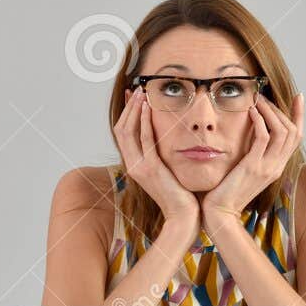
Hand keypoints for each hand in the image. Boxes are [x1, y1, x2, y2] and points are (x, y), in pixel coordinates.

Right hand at [114, 88, 198, 232]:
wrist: (184, 216)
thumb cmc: (182, 195)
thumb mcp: (167, 171)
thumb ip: (162, 156)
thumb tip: (166, 139)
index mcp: (135, 165)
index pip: (123, 134)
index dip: (126, 113)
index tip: (133, 96)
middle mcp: (133, 165)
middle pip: (121, 129)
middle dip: (128, 107)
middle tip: (136, 89)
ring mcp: (139, 167)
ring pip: (129, 131)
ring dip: (135, 109)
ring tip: (141, 92)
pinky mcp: (151, 168)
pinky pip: (145, 139)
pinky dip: (144, 121)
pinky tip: (149, 107)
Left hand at [202, 92, 304, 225]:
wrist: (219, 213)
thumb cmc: (226, 192)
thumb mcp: (245, 170)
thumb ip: (252, 153)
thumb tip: (250, 131)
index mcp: (276, 167)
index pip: (296, 138)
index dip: (299, 116)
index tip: (298, 97)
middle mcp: (276, 167)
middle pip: (293, 132)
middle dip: (283, 110)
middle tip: (266, 97)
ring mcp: (267, 167)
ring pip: (282, 132)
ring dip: (271, 112)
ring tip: (258, 101)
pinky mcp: (253, 167)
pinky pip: (264, 138)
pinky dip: (260, 121)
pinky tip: (251, 112)